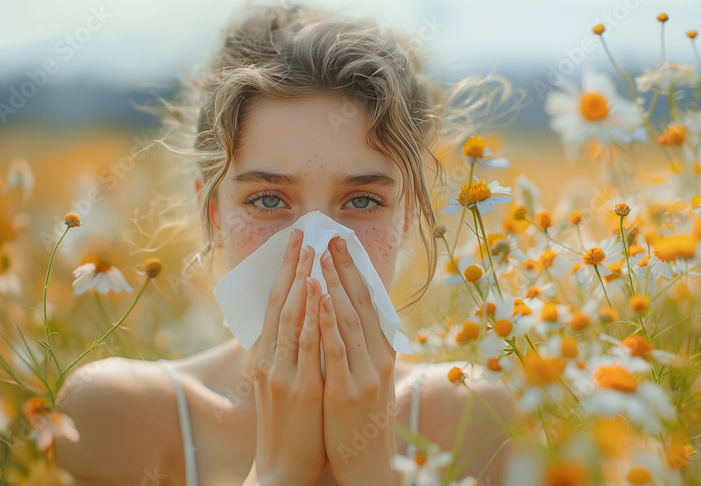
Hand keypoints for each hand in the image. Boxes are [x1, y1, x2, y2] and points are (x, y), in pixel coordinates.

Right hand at [248, 228, 326, 485]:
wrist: (282, 467)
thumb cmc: (288, 426)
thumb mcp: (280, 384)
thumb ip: (287, 354)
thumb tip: (300, 323)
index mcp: (264, 357)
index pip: (274, 305)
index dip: (286, 273)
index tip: (297, 244)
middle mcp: (268, 360)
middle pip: (280, 304)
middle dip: (292, 267)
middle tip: (302, 234)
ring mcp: (282, 373)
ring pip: (292, 318)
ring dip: (302, 282)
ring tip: (311, 252)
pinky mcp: (299, 389)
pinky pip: (306, 345)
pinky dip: (312, 316)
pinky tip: (319, 294)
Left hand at [319, 235, 399, 485]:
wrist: (367, 467)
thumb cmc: (360, 421)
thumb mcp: (367, 379)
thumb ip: (359, 349)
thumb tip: (347, 316)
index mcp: (384, 354)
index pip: (370, 304)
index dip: (358, 272)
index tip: (345, 244)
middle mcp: (379, 359)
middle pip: (361, 304)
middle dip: (346, 268)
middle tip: (332, 237)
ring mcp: (364, 375)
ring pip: (348, 320)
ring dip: (334, 284)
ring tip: (322, 256)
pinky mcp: (345, 391)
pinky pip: (333, 348)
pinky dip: (325, 319)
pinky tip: (316, 298)